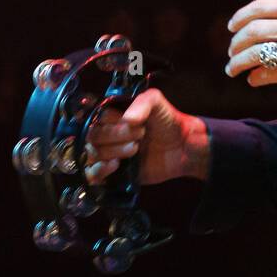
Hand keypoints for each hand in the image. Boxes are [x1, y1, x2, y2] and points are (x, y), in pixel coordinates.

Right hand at [82, 88, 207, 185]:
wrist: (184, 148)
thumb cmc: (169, 122)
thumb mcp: (156, 103)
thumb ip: (142, 103)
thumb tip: (126, 119)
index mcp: (115, 117)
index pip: (98, 118)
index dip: (113, 122)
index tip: (135, 123)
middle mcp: (109, 135)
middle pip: (94, 136)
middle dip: (115, 136)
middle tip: (140, 136)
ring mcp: (110, 154)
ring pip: (93, 153)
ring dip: (113, 151)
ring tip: (135, 149)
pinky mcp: (114, 173)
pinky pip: (92, 174)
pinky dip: (100, 170)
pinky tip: (115, 165)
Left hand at [225, 0, 276, 99]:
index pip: (261, 8)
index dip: (240, 17)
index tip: (231, 28)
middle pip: (255, 30)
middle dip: (236, 42)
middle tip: (231, 51)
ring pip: (257, 53)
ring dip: (238, 62)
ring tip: (233, 69)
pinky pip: (268, 73)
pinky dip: (255, 77)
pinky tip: (252, 79)